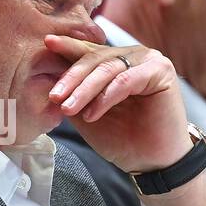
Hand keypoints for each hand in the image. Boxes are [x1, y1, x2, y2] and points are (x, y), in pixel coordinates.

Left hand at [44, 34, 189, 173]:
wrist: (150, 162)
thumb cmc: (120, 137)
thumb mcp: (86, 112)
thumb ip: (71, 93)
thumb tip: (44, 78)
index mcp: (114, 60)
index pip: (87, 52)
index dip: (67, 47)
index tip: (46, 43)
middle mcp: (132, 55)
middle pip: (94, 59)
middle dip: (71, 78)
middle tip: (53, 96)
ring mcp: (148, 59)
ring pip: (108, 69)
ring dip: (84, 90)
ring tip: (67, 108)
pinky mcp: (161, 71)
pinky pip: (126, 80)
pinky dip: (106, 97)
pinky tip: (91, 113)